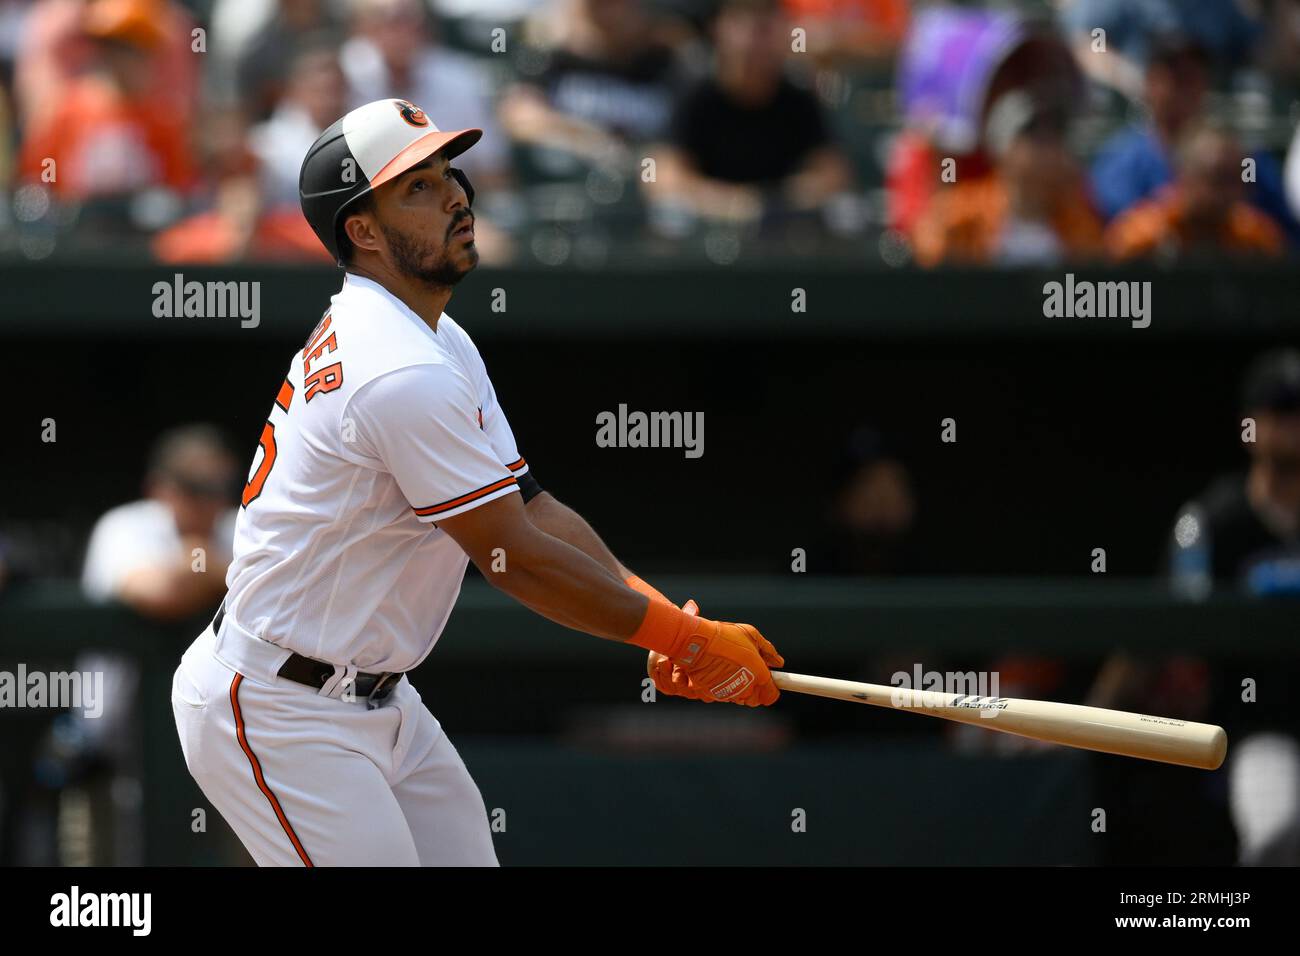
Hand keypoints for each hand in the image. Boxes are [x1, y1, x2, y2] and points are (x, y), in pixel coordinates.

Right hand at [648, 601, 783, 705]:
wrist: (696, 643)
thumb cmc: (723, 636)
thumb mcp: (751, 634)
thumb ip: (767, 650)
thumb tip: (777, 660)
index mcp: (758, 676)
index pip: (771, 695)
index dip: (771, 688)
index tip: (769, 680)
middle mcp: (744, 689)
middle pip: (754, 699)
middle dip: (752, 687)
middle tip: (746, 670)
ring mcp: (727, 694)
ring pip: (736, 697)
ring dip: (735, 686)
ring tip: (728, 666)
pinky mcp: (711, 695)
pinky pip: (720, 695)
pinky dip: (719, 686)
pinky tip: (716, 671)